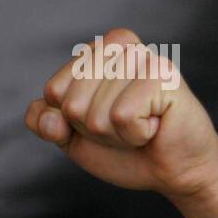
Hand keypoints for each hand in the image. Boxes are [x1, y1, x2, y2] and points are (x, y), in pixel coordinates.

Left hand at [24, 28, 217, 199]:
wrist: (172, 171)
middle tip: (124, 126)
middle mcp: (119, 46)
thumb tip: (50, 118)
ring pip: (95, 112)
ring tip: (142, 126)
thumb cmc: (125, 148)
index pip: (53, 91)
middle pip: (72, 103)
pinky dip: (135, 134)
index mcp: (94, 52)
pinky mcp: (164, 74)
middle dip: (93, 129)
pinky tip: (156, 126)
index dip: (72, 120)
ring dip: (116, 134)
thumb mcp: (72, 137)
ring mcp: (142, 57)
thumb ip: (46, 123)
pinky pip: (122, 115)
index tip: (103, 120)